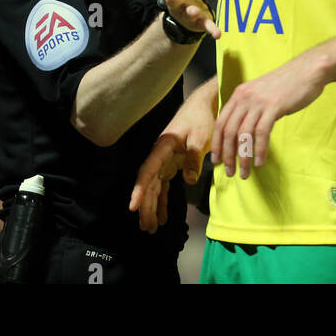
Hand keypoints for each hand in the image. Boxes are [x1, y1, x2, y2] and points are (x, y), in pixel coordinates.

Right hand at [129, 82, 215, 232]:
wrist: (202, 106)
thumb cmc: (200, 118)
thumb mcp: (201, 136)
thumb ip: (195, 157)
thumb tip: (189, 180)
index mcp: (162, 147)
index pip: (147, 172)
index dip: (139, 190)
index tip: (133, 207)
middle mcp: (159, 156)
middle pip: (147, 184)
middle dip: (145, 207)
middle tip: (145, 228)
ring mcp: (163, 161)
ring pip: (153, 188)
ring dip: (151, 207)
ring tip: (150, 228)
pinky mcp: (170, 165)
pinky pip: (162, 186)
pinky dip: (161, 201)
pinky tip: (161, 217)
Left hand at [210, 56, 325, 179]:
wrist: (307, 70)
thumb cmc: (287, 84)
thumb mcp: (261, 93)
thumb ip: (250, 108)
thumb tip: (242, 131)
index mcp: (239, 94)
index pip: (220, 122)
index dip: (216, 143)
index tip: (217, 160)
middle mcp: (244, 97)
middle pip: (228, 131)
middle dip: (227, 155)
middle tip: (230, 172)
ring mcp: (258, 101)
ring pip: (243, 135)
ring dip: (243, 158)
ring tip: (245, 173)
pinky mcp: (273, 106)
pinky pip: (261, 133)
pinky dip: (259, 150)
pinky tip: (259, 162)